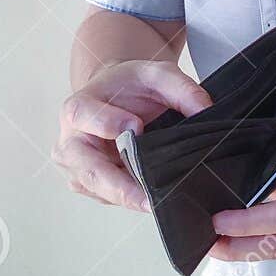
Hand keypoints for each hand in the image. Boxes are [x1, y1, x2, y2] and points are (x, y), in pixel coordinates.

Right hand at [53, 59, 210, 210]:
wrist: (116, 98)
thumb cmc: (130, 87)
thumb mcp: (157, 74)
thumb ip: (181, 88)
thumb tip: (205, 111)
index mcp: (78, 108)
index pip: (84, 116)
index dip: (107, 123)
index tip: (135, 127)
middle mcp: (71, 143)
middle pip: (89, 170)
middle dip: (119, 187)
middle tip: (149, 199)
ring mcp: (78, 170)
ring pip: (101, 191)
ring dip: (129, 197)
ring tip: (159, 201)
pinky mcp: (91, 187)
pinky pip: (110, 198)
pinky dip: (131, 199)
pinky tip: (152, 199)